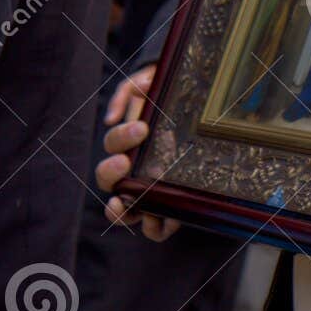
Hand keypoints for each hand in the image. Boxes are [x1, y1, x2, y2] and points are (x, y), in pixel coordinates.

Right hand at [95, 65, 179, 241]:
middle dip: (110, 173)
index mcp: (128, 144)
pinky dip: (156, 227)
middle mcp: (134, 170)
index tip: (141, 127)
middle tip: (124, 161)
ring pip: (125, 210)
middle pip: (108, 180)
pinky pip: (157, 226)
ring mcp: (150, 189)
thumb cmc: (169, 98)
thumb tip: (112, 116)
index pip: (113, 144)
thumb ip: (131, 90)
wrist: (201, 107)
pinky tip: (163, 219)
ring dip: (120, 212)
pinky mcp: (171, 204)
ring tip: (122, 205)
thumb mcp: (150, 83)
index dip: (122, 138)